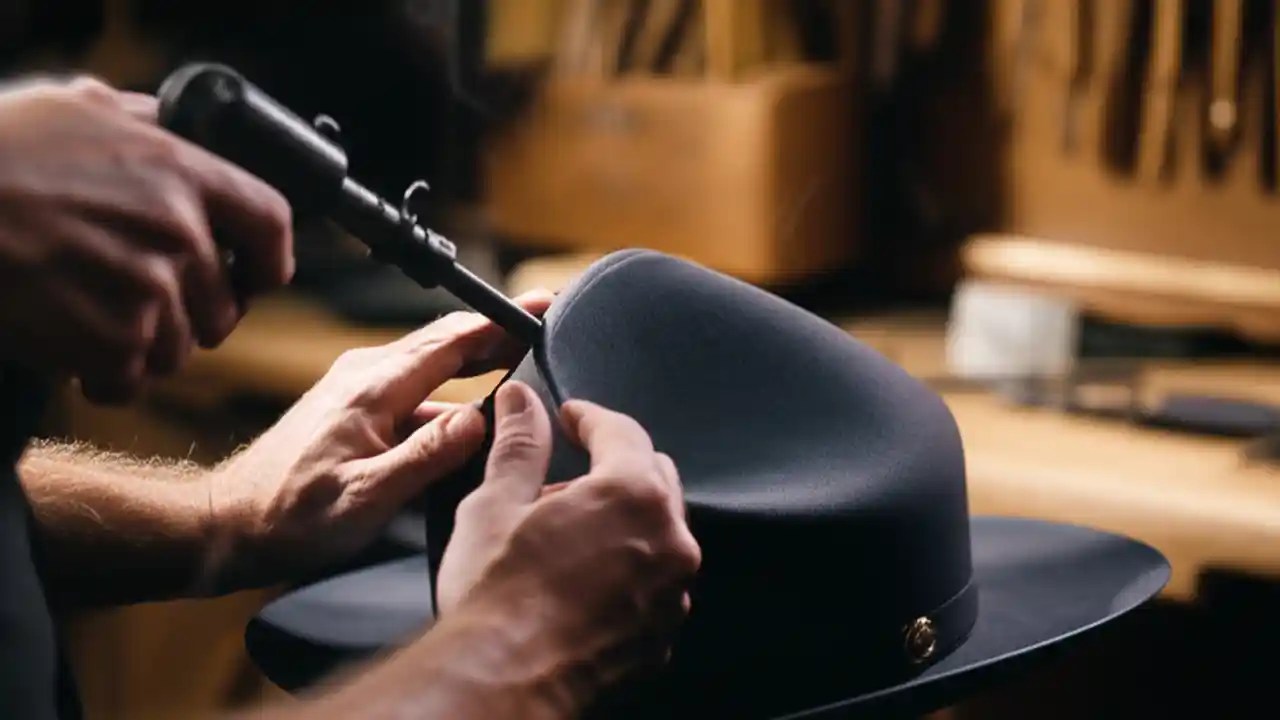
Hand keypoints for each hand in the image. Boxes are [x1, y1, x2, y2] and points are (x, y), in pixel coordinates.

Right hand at [0, 76, 292, 401]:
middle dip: (188, 314)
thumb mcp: (76, 110)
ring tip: (93, 320)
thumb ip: (142, 122)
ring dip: (142, 347)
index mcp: (180, 172)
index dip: (270, 257)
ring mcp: (150, 291)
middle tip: (140, 305)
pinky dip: (102, 376)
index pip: (271, 222)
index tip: (260, 274)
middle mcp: (179, 233)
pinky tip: (70, 349)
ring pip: (178, 350)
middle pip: (225, 306)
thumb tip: (173, 125)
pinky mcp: (113, 340)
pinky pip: (130, 379)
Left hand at [205, 293, 552, 590]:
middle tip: (548, 327)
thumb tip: (481, 420)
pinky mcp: (354, 406)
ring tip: (525, 362)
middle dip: (498, 330)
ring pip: (433, 363)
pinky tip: (475, 411)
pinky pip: (417, 385)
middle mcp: (366, 375)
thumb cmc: (290, 517)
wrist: (228, 524)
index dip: (501, 322)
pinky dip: (453, 386)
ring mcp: (358, 387)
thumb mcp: (364, 498)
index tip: (543, 306)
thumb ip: (425, 458)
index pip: (452, 340)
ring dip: (478, 360)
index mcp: (373, 388)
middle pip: (447, 341)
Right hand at [435, 381, 700, 710]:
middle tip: (564, 480)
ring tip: (567, 537)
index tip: (569, 417)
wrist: (503, 682)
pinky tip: (583, 581)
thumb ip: (520, 445)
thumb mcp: (497, 504)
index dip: (590, 418)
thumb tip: (522, 401)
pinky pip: (654, 584)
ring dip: (623, 523)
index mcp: (633, 495)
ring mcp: (673, 593)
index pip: (622, 431)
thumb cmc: (497, 593)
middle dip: (613, 468)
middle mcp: (670, 541)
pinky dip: (628, 571)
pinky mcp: (662, 635)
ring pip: (659, 534)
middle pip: (653, 479)